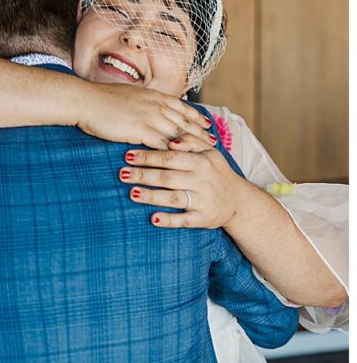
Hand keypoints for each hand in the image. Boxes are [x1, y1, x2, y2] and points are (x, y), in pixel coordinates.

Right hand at [77, 85, 214, 150]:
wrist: (86, 100)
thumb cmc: (100, 98)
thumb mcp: (128, 94)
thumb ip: (142, 100)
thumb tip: (146, 104)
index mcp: (154, 96)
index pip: (183, 107)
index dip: (196, 117)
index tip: (206, 125)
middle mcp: (157, 106)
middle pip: (186, 122)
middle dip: (201, 133)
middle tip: (214, 143)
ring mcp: (151, 118)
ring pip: (179, 134)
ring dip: (194, 146)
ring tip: (204, 156)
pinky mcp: (142, 132)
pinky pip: (164, 146)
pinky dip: (175, 155)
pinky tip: (182, 163)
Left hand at [120, 145, 245, 228]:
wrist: (239, 201)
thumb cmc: (216, 172)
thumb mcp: (209, 152)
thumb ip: (191, 141)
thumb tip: (171, 141)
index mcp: (201, 162)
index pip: (170, 157)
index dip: (148, 157)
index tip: (128, 156)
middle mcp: (202, 181)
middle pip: (167, 177)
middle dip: (143, 175)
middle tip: (122, 173)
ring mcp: (203, 201)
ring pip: (173, 198)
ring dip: (152, 196)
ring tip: (132, 193)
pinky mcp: (204, 219)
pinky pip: (185, 220)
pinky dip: (170, 220)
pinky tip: (154, 219)